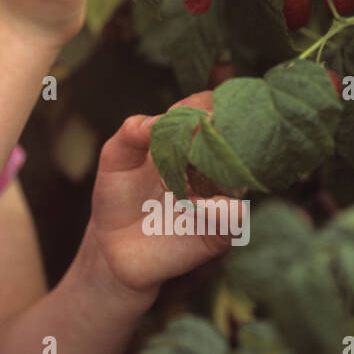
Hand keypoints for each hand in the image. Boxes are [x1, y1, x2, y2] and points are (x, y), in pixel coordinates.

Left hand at [81, 90, 242, 300]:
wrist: (113, 247)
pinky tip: (199, 205)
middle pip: (234, 138)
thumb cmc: (117, 195)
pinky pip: (235, 215)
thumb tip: (156, 120)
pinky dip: (222, 208)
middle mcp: (209, 163)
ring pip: (241, 174)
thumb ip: (131, 134)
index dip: (203, 105)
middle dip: (224, 133)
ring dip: (223, 169)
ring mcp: (219, 195)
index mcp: (186, 139)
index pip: (207, 110)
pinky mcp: (221, 229)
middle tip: (207, 135)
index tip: (191, 112)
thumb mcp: (115, 159)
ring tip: (192, 175)